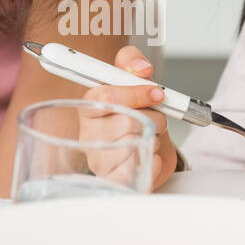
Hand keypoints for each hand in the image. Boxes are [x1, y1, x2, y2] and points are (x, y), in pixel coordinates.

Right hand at [79, 44, 177, 190]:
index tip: (157, 92)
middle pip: (127, 120)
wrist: (145, 150)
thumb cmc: (136, 116)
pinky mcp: (115, 181)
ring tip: (148, 137)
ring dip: (154, 138)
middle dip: (153, 118)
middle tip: (153, 119)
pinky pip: (143, 166)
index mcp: (89, 107)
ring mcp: (99, 160)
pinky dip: (155, 159)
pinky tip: (148, 155)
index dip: (135, 92)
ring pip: (138, 142)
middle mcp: (88, 134)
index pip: (104, 95)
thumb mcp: (133, 83)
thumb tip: (140, 66)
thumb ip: (132, 64)